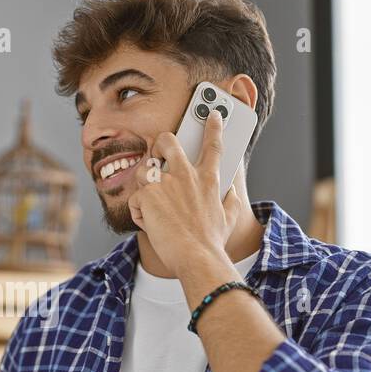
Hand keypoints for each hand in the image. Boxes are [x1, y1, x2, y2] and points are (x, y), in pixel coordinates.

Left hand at [127, 108, 248, 276]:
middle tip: (160, 152)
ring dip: (144, 187)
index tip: (214, 114)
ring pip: (144, 170)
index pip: (213, 145)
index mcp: (208, 180)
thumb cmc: (211, 242)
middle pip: (168, 142)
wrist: (197, 257)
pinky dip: (140, 213)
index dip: (213, 127)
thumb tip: (234, 192)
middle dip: (161, 142)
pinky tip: (151, 224)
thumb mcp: (227, 219)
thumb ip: (231, 201)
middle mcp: (187, 175)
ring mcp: (166, 183)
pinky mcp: (148, 194)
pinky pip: (136, 199)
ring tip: (152, 207)